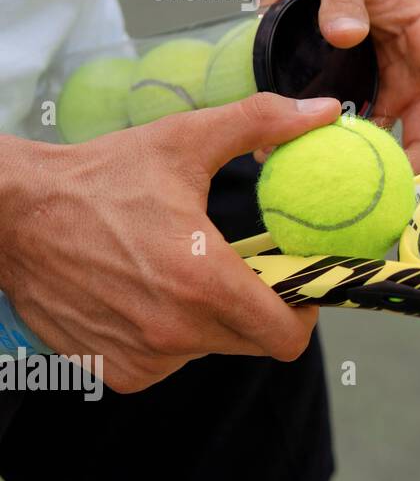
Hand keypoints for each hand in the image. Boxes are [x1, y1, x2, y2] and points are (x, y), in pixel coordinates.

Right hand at [0, 94, 339, 392]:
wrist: (11, 214)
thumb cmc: (100, 177)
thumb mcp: (185, 140)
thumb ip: (263, 124)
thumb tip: (327, 111)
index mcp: (204, 283)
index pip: (287, 335)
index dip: (302, 310)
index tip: (294, 281)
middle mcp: (176, 332)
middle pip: (253, 342)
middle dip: (260, 308)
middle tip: (245, 269)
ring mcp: (143, 356)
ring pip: (210, 349)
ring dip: (210, 319)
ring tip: (180, 271)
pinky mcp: (114, 369)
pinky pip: (166, 360)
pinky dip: (167, 334)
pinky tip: (143, 292)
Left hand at [260, 0, 419, 172]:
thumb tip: (347, 33)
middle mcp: (417, 66)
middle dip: (419, 154)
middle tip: (398, 186)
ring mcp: (392, 86)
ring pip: (400, 134)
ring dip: (385, 161)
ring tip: (364, 187)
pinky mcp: (365, 100)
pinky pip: (365, 133)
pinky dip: (351, 153)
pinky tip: (326, 168)